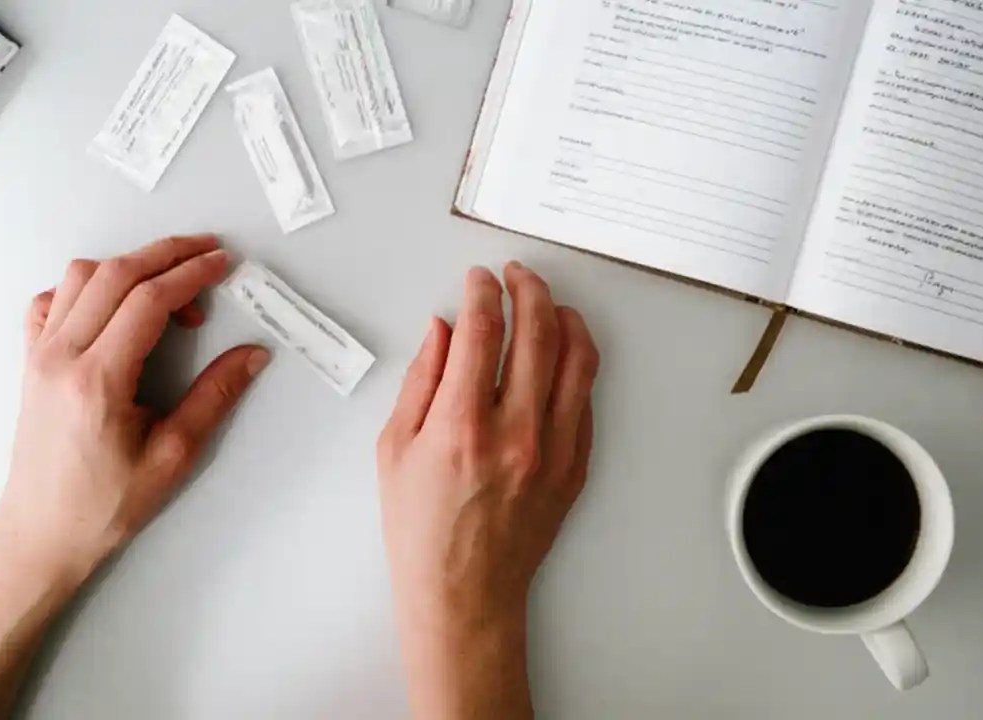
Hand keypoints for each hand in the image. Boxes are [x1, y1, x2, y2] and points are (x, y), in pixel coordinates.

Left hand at [0, 234, 269, 587]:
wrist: (40, 532)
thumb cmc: (105, 504)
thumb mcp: (172, 455)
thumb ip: (214, 398)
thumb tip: (252, 355)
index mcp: (99, 379)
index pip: (148, 300)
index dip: (191, 274)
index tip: (223, 263)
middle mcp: (62, 356)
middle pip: (115, 274)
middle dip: (167, 254)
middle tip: (208, 252)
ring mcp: (39, 355)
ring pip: (80, 277)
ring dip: (129, 265)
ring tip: (169, 282)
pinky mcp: (30, 361)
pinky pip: (51, 300)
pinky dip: (86, 286)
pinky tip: (115, 303)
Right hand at [377, 262, 598, 718]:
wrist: (464, 594)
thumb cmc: (421, 530)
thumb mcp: (395, 449)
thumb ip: (422, 380)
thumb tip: (444, 330)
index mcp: (462, 426)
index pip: (484, 330)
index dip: (482, 292)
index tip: (479, 280)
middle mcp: (516, 433)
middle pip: (539, 332)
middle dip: (528, 289)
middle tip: (517, 276)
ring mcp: (554, 450)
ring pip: (578, 360)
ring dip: (565, 319)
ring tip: (548, 305)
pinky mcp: (575, 467)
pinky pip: (587, 399)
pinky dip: (576, 365)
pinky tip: (560, 355)